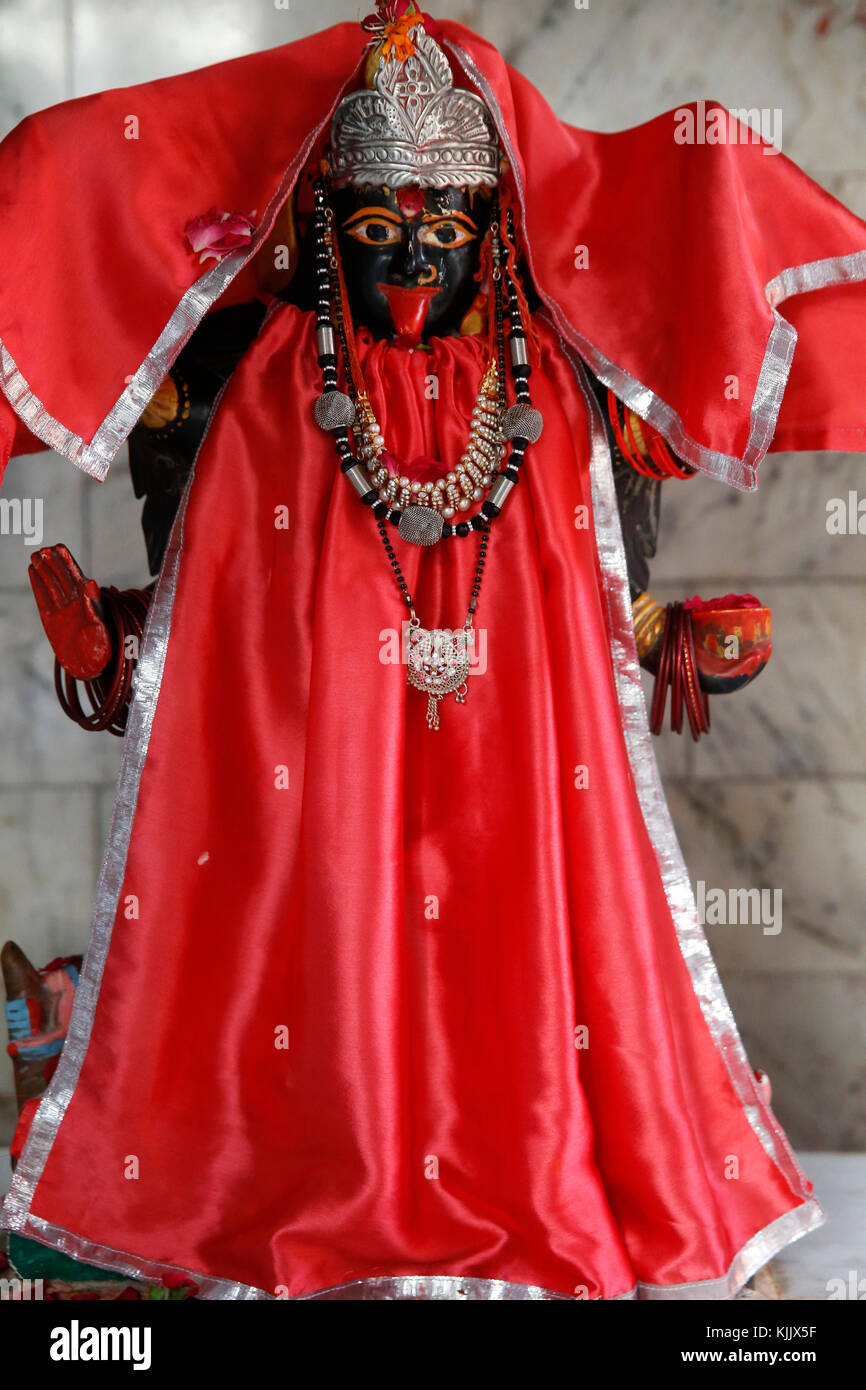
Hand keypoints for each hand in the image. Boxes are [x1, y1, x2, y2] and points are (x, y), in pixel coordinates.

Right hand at [29, 544, 110, 679]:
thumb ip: (93, 606)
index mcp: (89, 602)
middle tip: (44, 548)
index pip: (76, 577)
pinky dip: (37, 584)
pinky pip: (42, 598)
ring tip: (36, 554)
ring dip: (44, 570)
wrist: (88, 668)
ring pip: (51, 585)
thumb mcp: (99, 627)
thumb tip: (90, 582)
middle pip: (62, 578)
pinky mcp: (50, 619)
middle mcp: (76, 603)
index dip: (68, 562)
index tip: (60, 548)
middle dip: (54, 563)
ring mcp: (62, 610)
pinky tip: (32, 571)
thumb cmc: (100, 650)